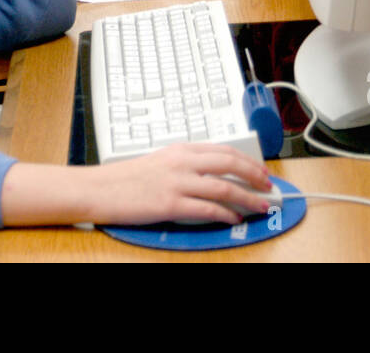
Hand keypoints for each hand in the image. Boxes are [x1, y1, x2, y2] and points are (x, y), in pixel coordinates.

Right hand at [87, 144, 271, 226]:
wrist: (98, 188)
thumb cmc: (126, 178)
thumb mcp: (160, 160)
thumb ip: (185, 163)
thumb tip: (212, 173)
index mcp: (181, 149)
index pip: (224, 150)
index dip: (248, 161)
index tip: (261, 171)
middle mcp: (182, 162)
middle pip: (230, 164)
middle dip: (255, 176)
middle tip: (270, 187)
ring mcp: (177, 182)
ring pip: (224, 187)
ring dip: (248, 198)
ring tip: (261, 206)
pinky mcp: (170, 204)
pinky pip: (207, 209)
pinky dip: (226, 215)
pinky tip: (234, 219)